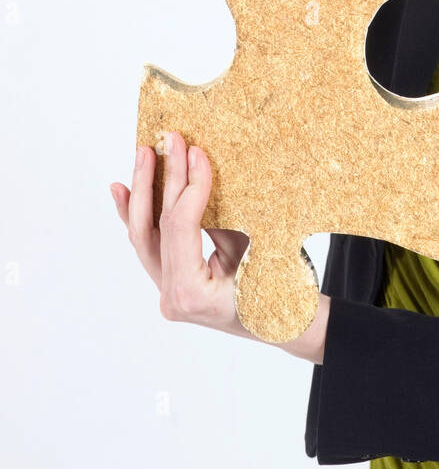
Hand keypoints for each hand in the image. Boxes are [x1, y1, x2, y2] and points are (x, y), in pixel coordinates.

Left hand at [110, 130, 329, 361]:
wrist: (286, 326)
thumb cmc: (280, 293)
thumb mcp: (255, 251)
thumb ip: (220, 220)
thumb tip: (198, 176)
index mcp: (192, 295)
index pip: (181, 228)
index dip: (189, 186)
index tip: (198, 152)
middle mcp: (171, 297)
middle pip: (156, 228)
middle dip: (162, 179)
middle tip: (168, 142)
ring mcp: (167, 292)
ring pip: (144, 236)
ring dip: (143, 192)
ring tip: (142, 155)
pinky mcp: (170, 283)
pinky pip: (148, 246)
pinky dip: (136, 216)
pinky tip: (122, 190)